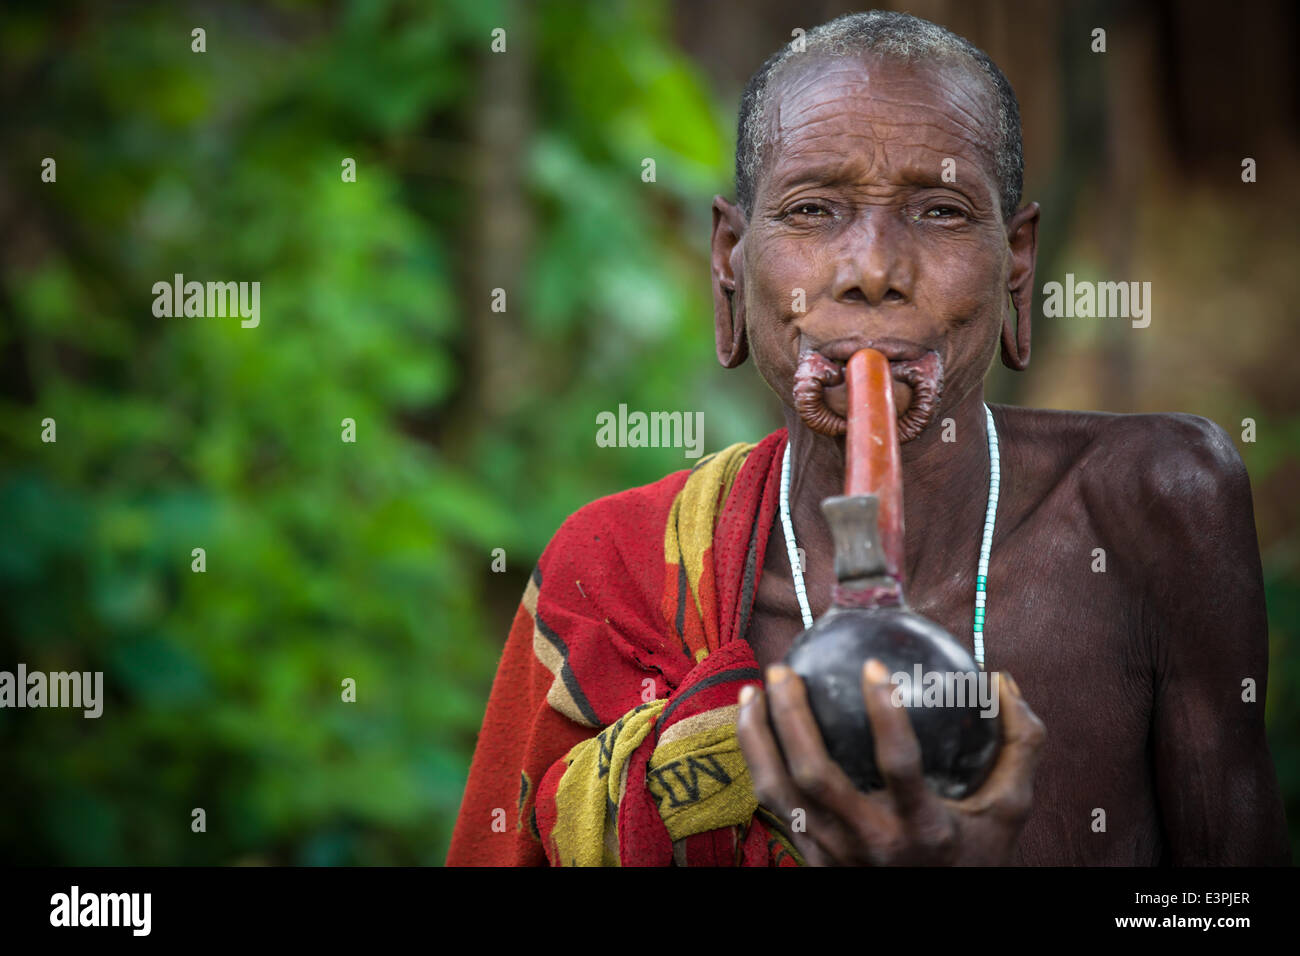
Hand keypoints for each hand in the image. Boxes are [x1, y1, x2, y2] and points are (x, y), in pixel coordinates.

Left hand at [735, 659, 1045, 865]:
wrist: (939, 921)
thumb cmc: (974, 854)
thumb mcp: (1010, 809)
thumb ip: (1019, 745)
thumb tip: (1004, 681)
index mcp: (922, 827)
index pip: (899, 765)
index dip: (885, 713)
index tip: (873, 666)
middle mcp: (871, 840)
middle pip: (815, 775)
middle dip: (791, 717)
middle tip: (782, 670)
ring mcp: (834, 852)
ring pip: (779, 791)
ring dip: (758, 737)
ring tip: (753, 690)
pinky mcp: (811, 858)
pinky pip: (773, 806)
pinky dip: (758, 762)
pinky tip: (754, 725)